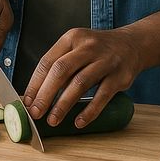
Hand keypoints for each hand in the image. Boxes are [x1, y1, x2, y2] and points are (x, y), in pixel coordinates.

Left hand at [22, 27, 141, 128]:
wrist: (133, 44)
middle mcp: (87, 47)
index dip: (35, 83)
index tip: (26, 101)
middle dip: (45, 94)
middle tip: (35, 113)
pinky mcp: (120, 76)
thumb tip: (36, 94)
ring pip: (80, 83)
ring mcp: (105, 61)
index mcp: (71, 38)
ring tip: (53, 120)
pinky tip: (79, 122)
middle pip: (61, 71)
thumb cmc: (97, 50)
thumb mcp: (77, 47)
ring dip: (63, 104)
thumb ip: (59, 66)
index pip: (47, 61)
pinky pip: (102, 96)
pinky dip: (89, 111)